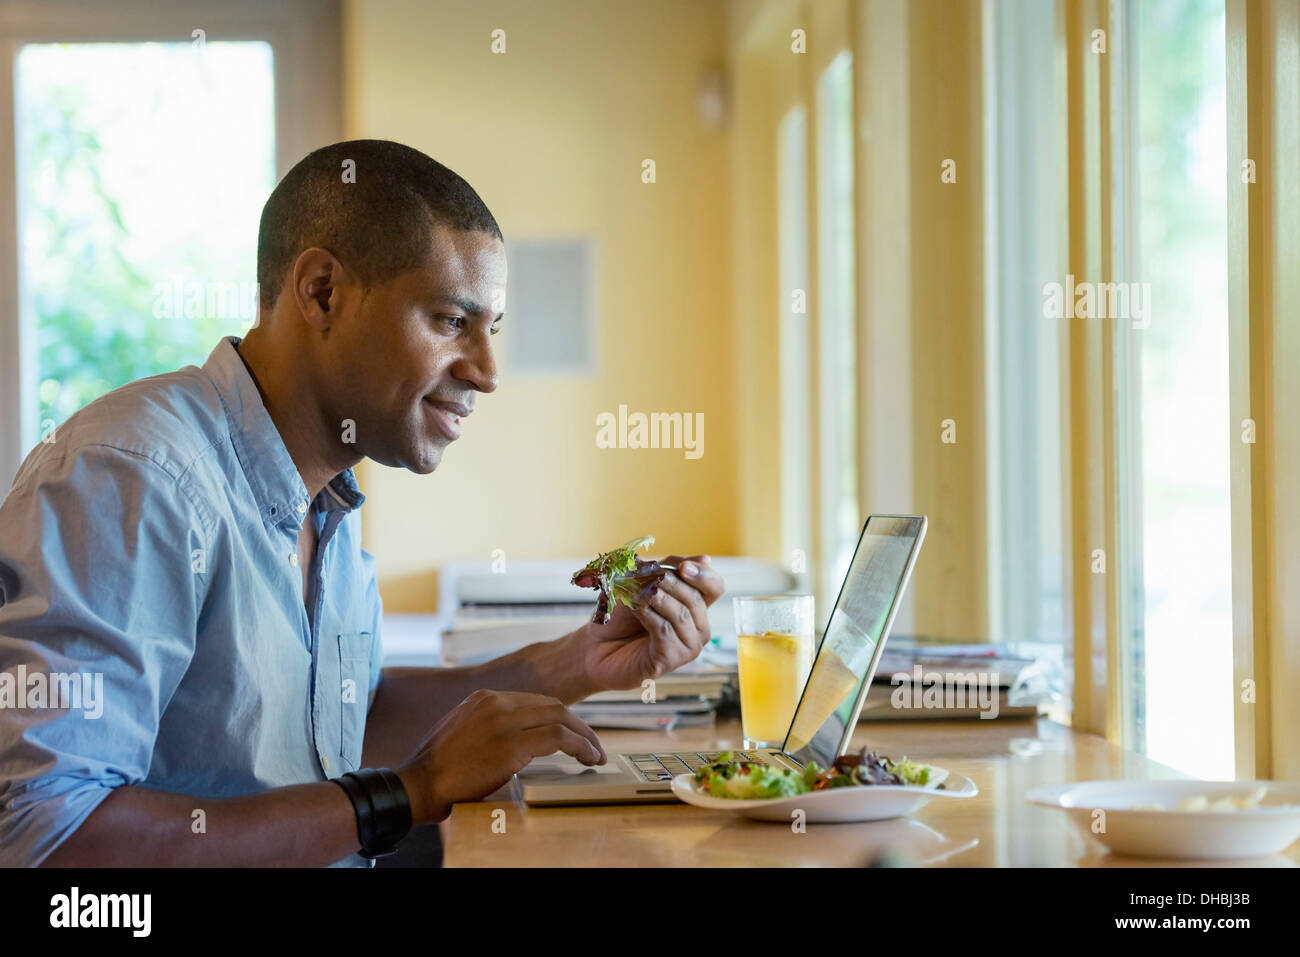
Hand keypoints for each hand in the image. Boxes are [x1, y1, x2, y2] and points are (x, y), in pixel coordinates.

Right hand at [395, 689, 605, 823]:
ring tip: (595, 754)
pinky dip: (580, 746)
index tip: (570, 733)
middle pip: (552, 705)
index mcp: (484, 698)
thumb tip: (511, 739)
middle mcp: (496, 702)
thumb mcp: (460, 733)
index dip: (558, 717)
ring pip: (561, 717)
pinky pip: (559, 738)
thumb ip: (486, 727)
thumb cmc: (437, 770)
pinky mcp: (513, 744)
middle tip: (591, 744)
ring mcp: (505, 721)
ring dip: (585, 736)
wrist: (417, 784)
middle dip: (577, 724)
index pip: (534, 701)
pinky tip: (588, 758)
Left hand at [576, 554, 725, 692]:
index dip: (702, 575)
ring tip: (636, 592)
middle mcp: (698, 629)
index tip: (682, 567)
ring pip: (681, 615)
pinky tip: (635, 608)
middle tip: (646, 577)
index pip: (714, 587)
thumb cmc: (621, 616)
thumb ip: (670, 570)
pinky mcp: (671, 660)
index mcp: (696, 608)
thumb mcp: (644, 585)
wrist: (595, 647)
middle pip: (696, 599)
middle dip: (670, 583)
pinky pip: (665, 630)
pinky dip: (648, 615)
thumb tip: (706, 559)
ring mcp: (687, 647)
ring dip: (656, 598)